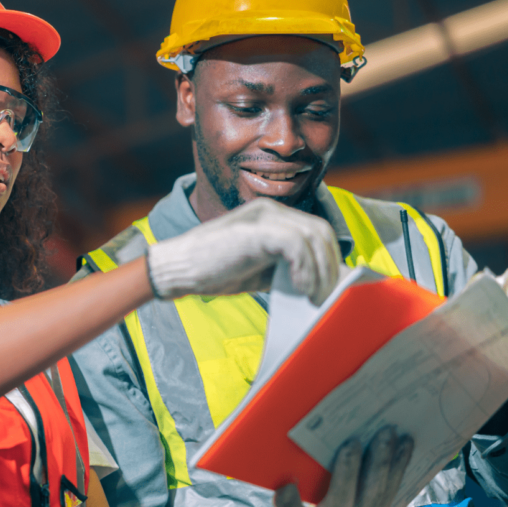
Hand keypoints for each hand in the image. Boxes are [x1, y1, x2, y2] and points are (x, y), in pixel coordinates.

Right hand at [146, 198, 341, 302]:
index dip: (329, 259)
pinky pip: (296, 244)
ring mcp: (263, 217)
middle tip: (325, 295)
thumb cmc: (214, 271)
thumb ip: (286, 269)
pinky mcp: (256, 230)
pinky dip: (305, 268)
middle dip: (330, 265)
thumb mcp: (259, 269)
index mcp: (272, 216)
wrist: (177, 269)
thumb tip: (319, 286)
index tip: (329, 287)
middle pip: (320, 231)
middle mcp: (270, 210)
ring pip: (313, 237)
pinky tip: (300, 288)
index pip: (316, 231)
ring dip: (321, 271)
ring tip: (314, 296)